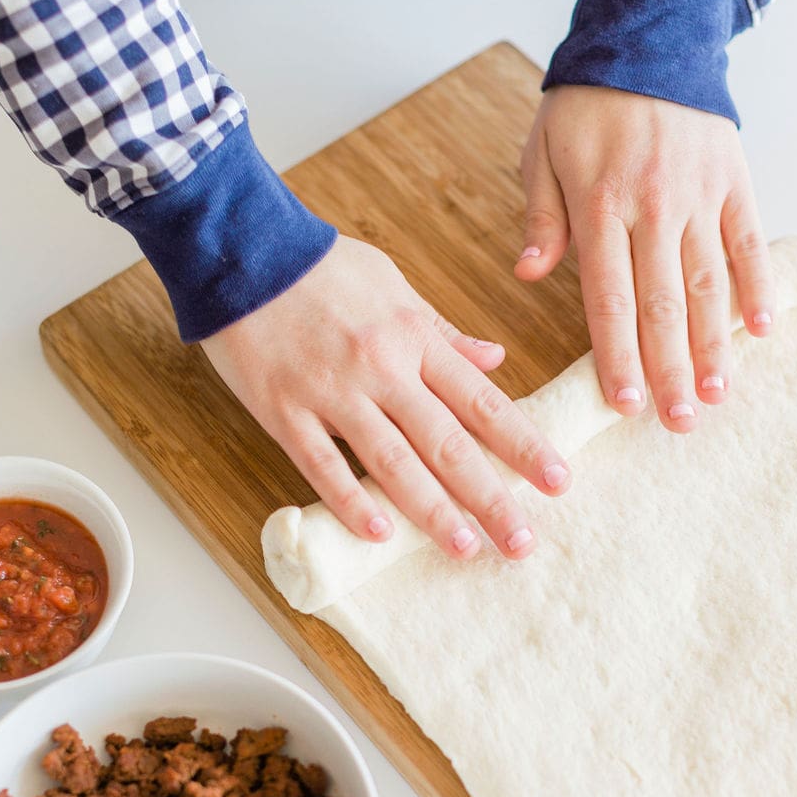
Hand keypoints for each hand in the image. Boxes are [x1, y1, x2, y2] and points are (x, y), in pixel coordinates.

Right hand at [201, 235, 570, 556]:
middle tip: (521, 541)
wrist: (240, 249)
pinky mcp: (284, 410)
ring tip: (466, 548)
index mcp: (414, 339)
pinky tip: (379, 533)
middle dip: (489, 496)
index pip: (482, 402)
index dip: (523, 445)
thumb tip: (494, 360)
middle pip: (447, 443)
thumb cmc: (320, 266)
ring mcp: (332, 393)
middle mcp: (382, 369)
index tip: (556, 481)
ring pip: (392, 462)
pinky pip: (321, 464)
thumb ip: (442, 332)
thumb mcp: (395, 286)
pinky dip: (350, 501)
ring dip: (432, 509)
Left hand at [517, 86, 774, 431]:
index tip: (623, 404)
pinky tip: (761, 330)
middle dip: (669, 371)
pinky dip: (757, 286)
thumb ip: (541, 218)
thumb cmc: (586, 105)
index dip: (617, 356)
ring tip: (716, 394)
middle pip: (662, 307)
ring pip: (708, 285)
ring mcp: (699, 197)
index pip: (608, 299)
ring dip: (714, 345)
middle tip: (678, 422)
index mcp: (600, 207)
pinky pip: (748, 242)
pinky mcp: (734, 183)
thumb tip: (527, 274)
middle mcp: (654, 208)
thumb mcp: (542, 152)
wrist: (649, 36)